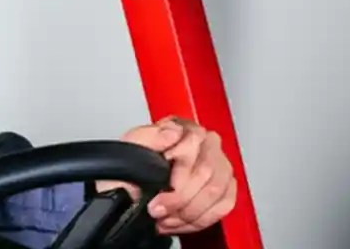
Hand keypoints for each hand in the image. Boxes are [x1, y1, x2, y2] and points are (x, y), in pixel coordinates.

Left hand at [96, 116, 237, 234]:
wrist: (124, 188)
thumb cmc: (128, 168)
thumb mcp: (130, 148)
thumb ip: (150, 135)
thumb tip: (172, 132)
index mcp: (182, 128)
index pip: (194, 150)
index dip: (177, 177)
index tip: (159, 194)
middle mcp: (205, 143)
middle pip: (208, 174)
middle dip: (181, 200)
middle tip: (159, 210)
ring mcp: (218, 165)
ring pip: (217, 192)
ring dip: (189, 212)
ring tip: (166, 217)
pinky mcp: (224, 188)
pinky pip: (224, 206)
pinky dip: (201, 219)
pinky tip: (180, 221)